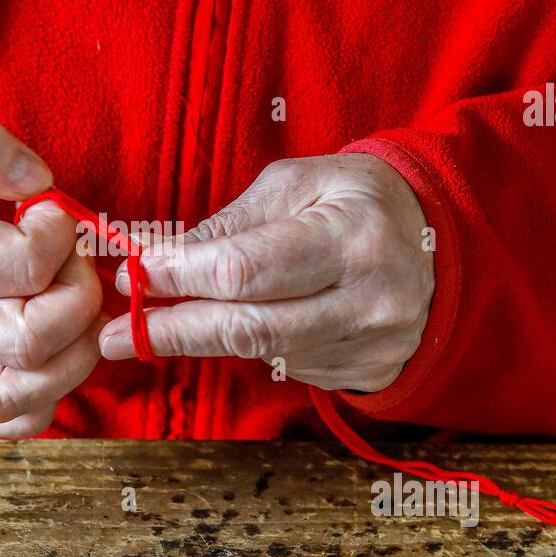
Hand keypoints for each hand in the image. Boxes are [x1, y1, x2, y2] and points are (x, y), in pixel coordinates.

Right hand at [0, 95, 102, 436]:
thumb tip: (38, 182)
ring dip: (75, 351)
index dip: (58, 232)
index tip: (48, 206)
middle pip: (29, 342)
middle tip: (68, 254)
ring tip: (69, 300)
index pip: (20, 267)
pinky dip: (43, 397)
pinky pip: (1, 419)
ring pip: (22, 396)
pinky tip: (53, 347)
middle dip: (77, 292)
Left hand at [99, 154, 433, 392]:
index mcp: (352, 237)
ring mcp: (369, 345)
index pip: (246, 270)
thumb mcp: (301, 183)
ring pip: (261, 352)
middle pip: (248, 328)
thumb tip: (161, 258)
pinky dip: (246, 345)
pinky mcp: (364, 372)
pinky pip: (285, 364)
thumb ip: (233, 223)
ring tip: (144, 332)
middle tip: (114, 335)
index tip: (135, 274)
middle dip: (172, 330)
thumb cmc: (358, 200)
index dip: (182, 277)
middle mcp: (367, 300)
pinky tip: (227, 325)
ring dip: (197, 341)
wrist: (441, 246)